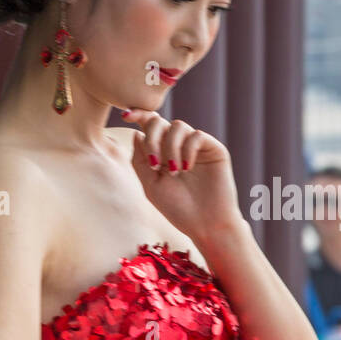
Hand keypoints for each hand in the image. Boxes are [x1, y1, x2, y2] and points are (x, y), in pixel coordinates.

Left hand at [122, 108, 242, 246]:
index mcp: (161, 153)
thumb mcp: (150, 185)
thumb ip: (140, 159)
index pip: (149, 126)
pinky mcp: (214, 149)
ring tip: (174, 172)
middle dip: (153, 138)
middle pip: (160, 122)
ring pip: (178, 126)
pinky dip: (187, 150)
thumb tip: (137, 132)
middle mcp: (178, 146)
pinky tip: (187, 168)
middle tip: (154, 163)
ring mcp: (197, 147)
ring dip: (170, 147)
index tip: (125, 116)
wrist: (205, 224)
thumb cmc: (178, 208)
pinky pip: (197, 136)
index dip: (138, 115)